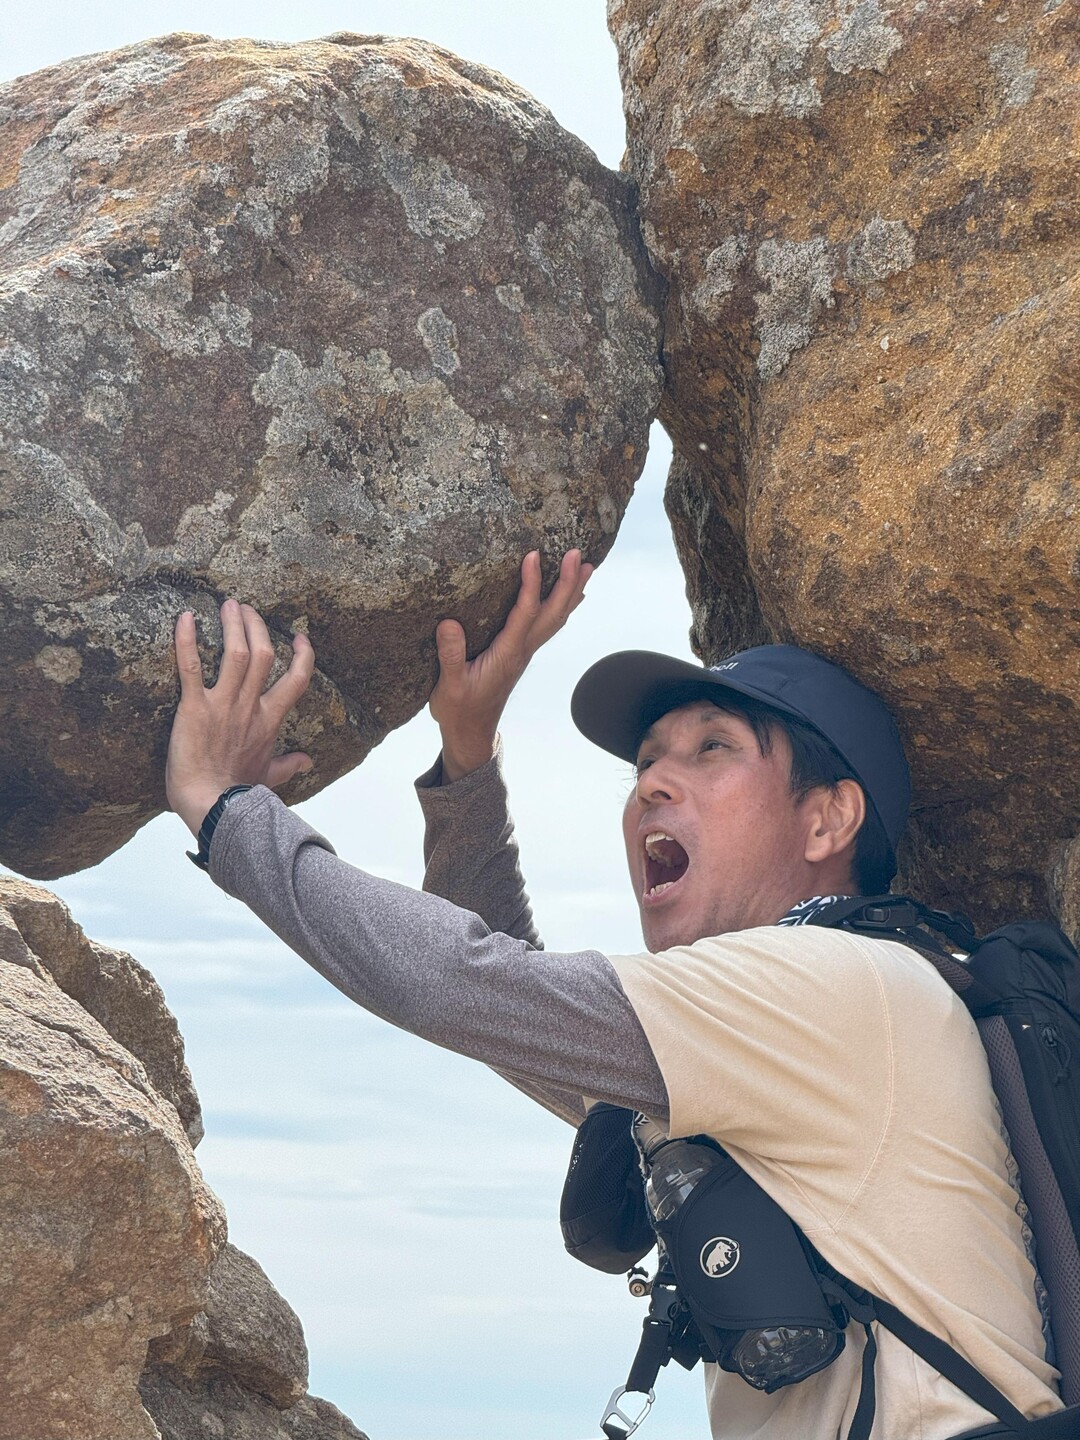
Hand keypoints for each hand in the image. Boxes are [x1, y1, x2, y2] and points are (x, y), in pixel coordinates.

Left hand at [167, 599, 315, 835]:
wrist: (212, 806)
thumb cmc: (237, 793)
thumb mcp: (267, 776)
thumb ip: (287, 765)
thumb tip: (307, 761)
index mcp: (269, 721)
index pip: (296, 680)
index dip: (302, 655)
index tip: (300, 637)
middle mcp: (250, 707)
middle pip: (263, 654)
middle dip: (257, 626)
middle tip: (247, 609)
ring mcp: (223, 705)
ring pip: (236, 653)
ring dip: (233, 625)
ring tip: (228, 605)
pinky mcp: (194, 708)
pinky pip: (191, 667)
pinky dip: (186, 641)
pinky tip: (185, 618)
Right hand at [429, 549, 592, 780]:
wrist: (471, 733)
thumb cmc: (459, 710)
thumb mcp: (449, 685)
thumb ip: (451, 655)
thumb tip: (449, 623)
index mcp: (507, 654)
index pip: (525, 612)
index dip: (532, 583)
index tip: (534, 555)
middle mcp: (522, 650)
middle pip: (553, 613)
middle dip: (568, 582)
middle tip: (579, 554)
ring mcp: (524, 652)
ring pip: (556, 618)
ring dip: (573, 592)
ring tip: (588, 568)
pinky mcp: (520, 653)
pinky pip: (548, 625)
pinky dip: (562, 606)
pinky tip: (569, 596)